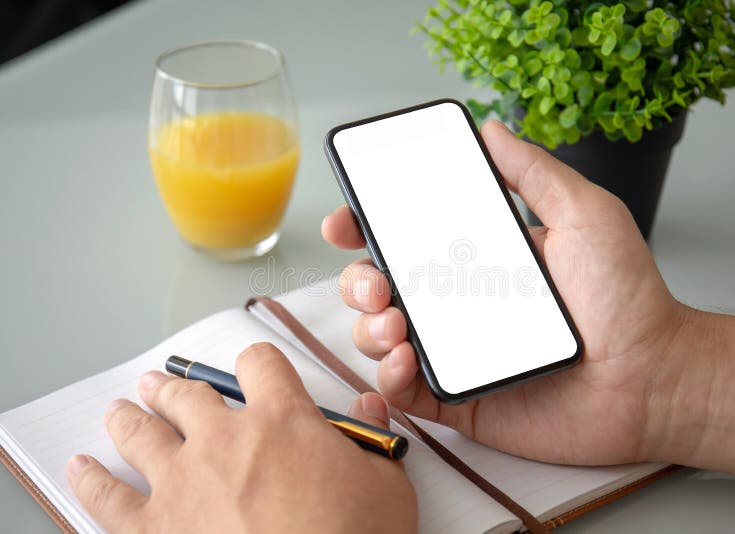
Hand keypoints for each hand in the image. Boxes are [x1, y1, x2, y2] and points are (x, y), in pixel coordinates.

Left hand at [66, 343, 416, 532]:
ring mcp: (183, 482)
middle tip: (160, 385)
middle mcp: (225, 439)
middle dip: (174, 387)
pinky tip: (81, 470)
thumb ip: (371, 440)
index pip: (260, 366)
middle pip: (188, 395)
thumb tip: (368, 407)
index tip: (253, 369)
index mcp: (281, 420)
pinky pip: (108, 499)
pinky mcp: (155, 529)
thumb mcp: (386, 484)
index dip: (257, 363)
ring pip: (142, 433)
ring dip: (130, 418)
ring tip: (121, 410)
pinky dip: (91, 481)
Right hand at [321, 120, 687, 465]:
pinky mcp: (459, 397)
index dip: (364, 228)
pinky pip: (404, 391)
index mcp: (478, 258)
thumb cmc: (627, 299)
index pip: (405, 238)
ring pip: (380, 337)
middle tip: (377, 284)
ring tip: (394, 325)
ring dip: (368, 328)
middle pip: (378, 287)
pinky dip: (387, 378)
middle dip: (357, 282)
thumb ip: (535, 173)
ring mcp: (455, 351)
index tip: (346, 221)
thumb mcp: (585, 216)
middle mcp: (458, 303)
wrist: (652, 377)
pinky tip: (403, 362)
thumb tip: (492, 130)